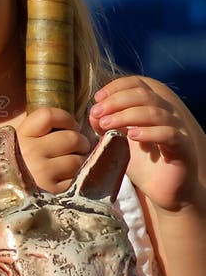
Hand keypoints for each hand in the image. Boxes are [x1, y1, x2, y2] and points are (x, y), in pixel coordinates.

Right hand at [16, 107, 91, 192]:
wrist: (10, 194)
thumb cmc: (22, 163)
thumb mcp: (24, 140)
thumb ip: (45, 129)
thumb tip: (79, 124)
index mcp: (22, 135)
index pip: (49, 115)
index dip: (66, 119)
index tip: (70, 126)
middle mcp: (30, 152)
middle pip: (72, 137)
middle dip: (80, 142)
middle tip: (77, 147)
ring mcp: (42, 173)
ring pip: (78, 160)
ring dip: (80, 161)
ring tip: (71, 163)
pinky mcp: (53, 191)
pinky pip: (77, 178)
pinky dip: (76, 178)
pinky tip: (67, 178)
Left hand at [89, 76, 198, 211]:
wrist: (162, 191)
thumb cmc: (141, 164)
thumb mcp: (118, 143)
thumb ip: (106, 127)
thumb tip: (93, 113)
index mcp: (152, 107)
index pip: (137, 84)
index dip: (116, 87)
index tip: (97, 98)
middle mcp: (166, 113)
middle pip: (143, 94)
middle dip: (116, 101)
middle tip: (97, 113)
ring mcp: (177, 129)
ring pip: (154, 112)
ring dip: (126, 115)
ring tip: (107, 124)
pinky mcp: (183, 147)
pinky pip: (168, 134)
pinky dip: (148, 132)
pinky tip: (132, 136)